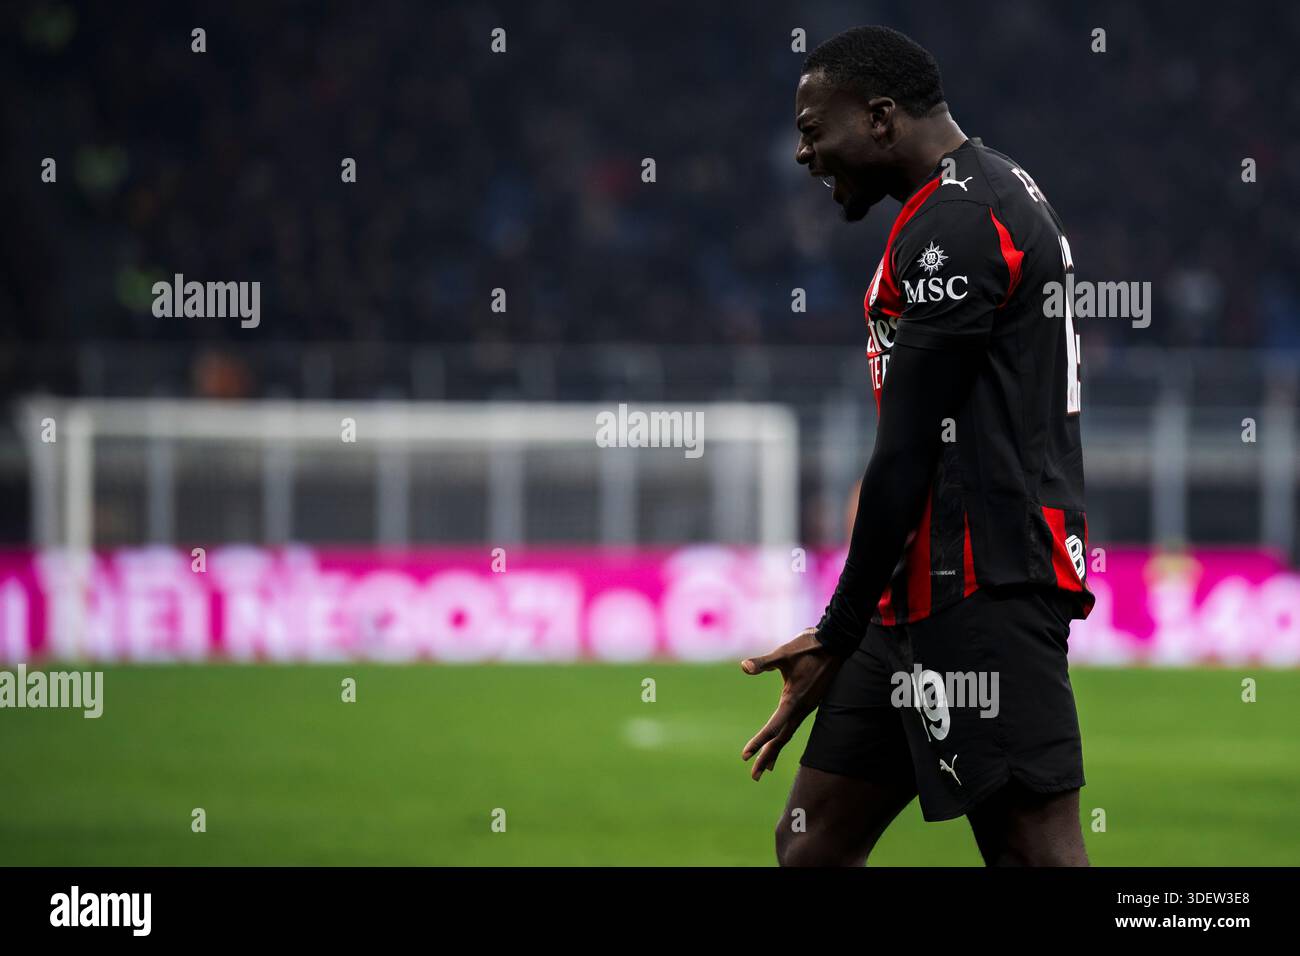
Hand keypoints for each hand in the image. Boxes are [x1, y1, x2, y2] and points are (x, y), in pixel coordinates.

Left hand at [740, 627, 842, 780]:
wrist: (836, 642)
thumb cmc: (808, 646)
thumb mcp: (783, 653)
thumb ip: (763, 662)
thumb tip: (743, 666)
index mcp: (793, 700)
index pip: (773, 728)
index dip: (759, 742)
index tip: (745, 756)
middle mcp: (802, 708)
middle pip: (781, 738)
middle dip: (767, 757)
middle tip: (754, 776)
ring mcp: (808, 706)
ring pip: (789, 733)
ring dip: (776, 749)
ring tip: (765, 766)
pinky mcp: (811, 701)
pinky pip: (795, 725)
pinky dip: (785, 736)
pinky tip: (781, 737)